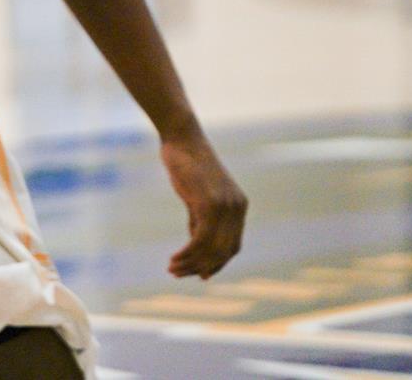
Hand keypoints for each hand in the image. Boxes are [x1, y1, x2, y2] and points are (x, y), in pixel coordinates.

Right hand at [161, 133, 247, 278]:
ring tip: (172, 269)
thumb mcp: (197, 194)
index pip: (232, 246)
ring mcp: (225, 206)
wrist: (182, 137)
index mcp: (239, 205)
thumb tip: (196, 243)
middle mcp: (237, 208)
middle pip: (224, 252)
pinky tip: (174, 258)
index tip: (200, 274)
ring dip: (191, 264)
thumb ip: (200, 217)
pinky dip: (187, 253)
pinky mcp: (209, 204)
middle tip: (179, 274)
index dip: (217, 263)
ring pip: (212, 249)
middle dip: (202, 267)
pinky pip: (200, 239)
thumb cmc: (186, 162)